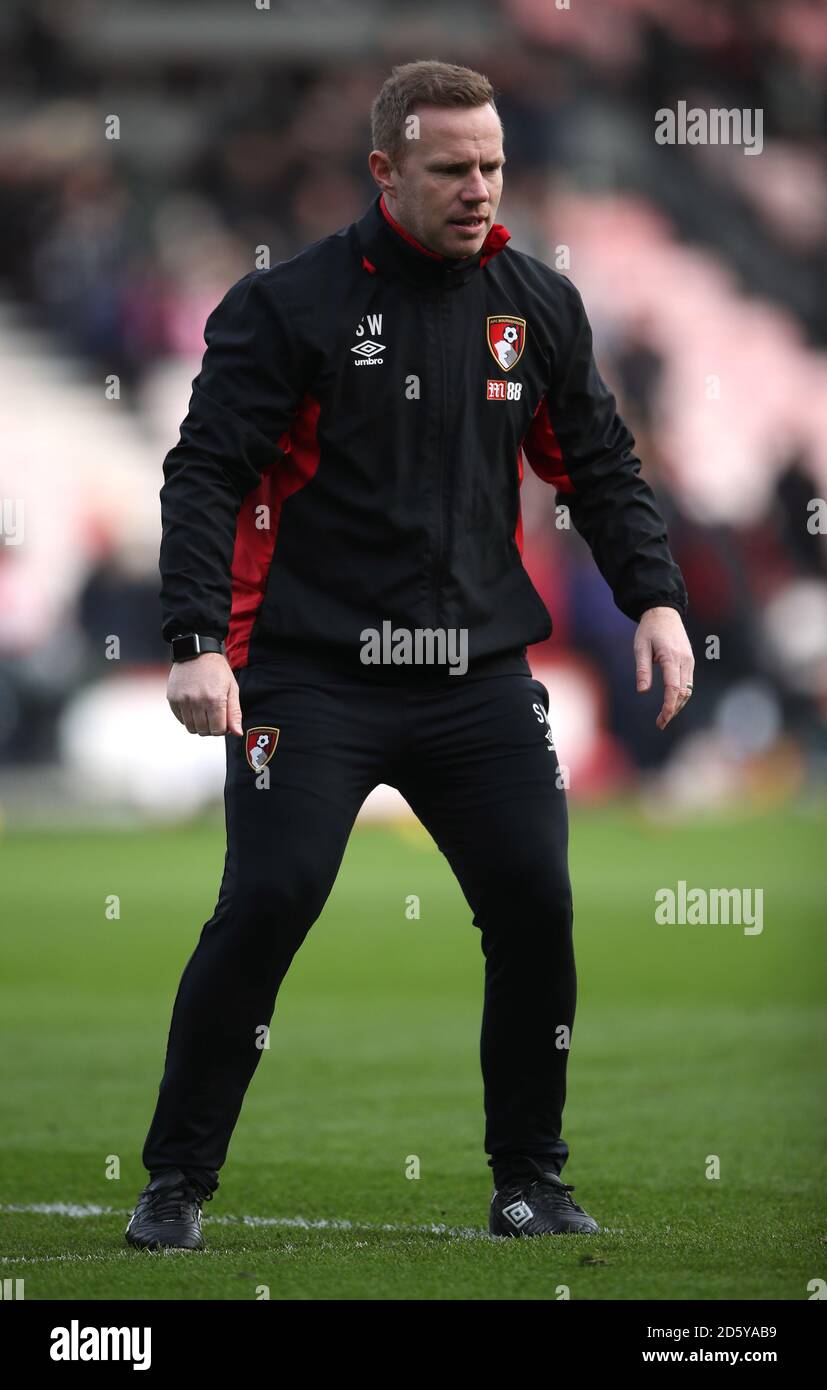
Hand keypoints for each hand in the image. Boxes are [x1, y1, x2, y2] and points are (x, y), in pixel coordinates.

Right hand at [167, 652, 242, 735]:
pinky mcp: (172, 698)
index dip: (222, 729)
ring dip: (199, 725)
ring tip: (204, 712)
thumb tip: (237, 733)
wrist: (196, 652)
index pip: (217, 730)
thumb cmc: (217, 670)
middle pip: (204, 731)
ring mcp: (183, 700)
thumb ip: (234, 712)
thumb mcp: (232, 688)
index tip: (223, 721)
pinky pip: (180, 719)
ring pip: (191, 728)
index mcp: (215, 699)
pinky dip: (188, 718)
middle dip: (211, 728)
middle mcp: (197, 701)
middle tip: (214, 716)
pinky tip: (194, 707)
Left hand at [634, 607, 693, 729]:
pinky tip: (672, 703)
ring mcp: (689, 661)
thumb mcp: (640, 647)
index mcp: (671, 657)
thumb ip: (642, 669)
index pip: (673, 688)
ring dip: (678, 705)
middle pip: (683, 693)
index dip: (669, 707)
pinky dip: (681, 696)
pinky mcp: (689, 661)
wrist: (664, 613)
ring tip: (664, 717)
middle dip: (673, 710)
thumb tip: (643, 691)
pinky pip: (688, 683)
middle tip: (660, 724)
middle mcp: (684, 661)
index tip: (662, 720)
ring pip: (688, 690)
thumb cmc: (649, 630)